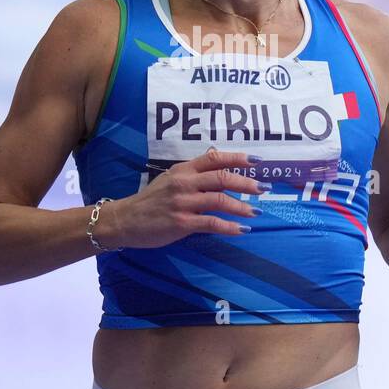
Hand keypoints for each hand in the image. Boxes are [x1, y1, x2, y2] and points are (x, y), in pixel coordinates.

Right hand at [98, 147, 267, 249]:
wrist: (124, 220)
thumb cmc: (150, 201)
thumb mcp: (169, 179)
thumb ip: (192, 174)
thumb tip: (217, 166)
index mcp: (183, 170)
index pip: (214, 158)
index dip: (237, 158)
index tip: (257, 161)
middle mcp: (184, 182)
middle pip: (222, 178)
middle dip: (246, 183)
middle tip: (264, 188)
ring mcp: (183, 203)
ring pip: (220, 200)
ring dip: (242, 206)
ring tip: (256, 211)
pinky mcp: (181, 223)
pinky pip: (212, 223)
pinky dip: (230, 227)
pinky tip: (242, 230)